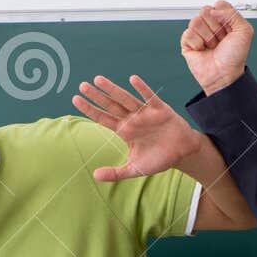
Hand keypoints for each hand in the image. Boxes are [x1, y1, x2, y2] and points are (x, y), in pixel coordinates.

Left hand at [73, 74, 201, 180]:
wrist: (182, 153)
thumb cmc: (158, 159)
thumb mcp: (135, 168)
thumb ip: (115, 173)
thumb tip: (94, 176)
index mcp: (124, 130)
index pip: (103, 118)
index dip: (89, 109)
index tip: (75, 99)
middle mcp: (132, 119)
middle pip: (110, 105)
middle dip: (97, 96)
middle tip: (82, 85)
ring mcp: (145, 113)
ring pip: (126, 99)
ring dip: (112, 89)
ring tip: (98, 79)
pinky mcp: (160, 110)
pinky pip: (149, 98)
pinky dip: (142, 89)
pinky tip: (132, 80)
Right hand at [181, 0, 252, 93]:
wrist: (224, 75)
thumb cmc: (234, 57)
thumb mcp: (244, 31)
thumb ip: (233, 13)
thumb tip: (215, 8)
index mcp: (224, 20)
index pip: (218, 5)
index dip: (223, 16)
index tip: (228, 29)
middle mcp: (211, 25)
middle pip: (205, 10)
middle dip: (215, 27)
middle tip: (220, 40)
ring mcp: (199, 33)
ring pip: (196, 21)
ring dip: (207, 36)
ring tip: (211, 46)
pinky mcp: (188, 42)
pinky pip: (188, 33)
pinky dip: (197, 43)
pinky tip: (202, 50)